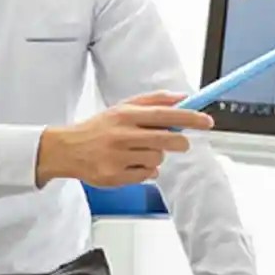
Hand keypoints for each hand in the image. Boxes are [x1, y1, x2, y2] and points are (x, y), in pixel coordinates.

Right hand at [36, 91, 213, 186]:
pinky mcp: (114, 177)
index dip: (188, 117)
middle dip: (179, 142)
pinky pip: (146, 175)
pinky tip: (131, 164)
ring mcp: (117, 157)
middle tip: (181, 142)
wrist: (68, 149)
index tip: (206, 121)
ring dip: (156, 156)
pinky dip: (146, 170)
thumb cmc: (100, 128)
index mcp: (125, 115)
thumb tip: (183, 97)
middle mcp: (121, 135)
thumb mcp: (123, 107)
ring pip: (157, 159)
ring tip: (140, 151)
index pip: (164, 114)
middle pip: (164, 140)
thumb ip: (153, 101)